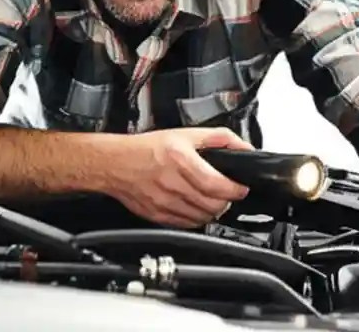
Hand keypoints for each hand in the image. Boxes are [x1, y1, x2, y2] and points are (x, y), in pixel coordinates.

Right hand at [106, 127, 251, 227]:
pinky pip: (187, 224)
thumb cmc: (147, 149)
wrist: (116, 164)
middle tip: (227, 193)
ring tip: (212, 199)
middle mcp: (172, 183)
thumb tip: (243, 147)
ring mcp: (164, 203)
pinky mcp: (158, 216)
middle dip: (227, 201)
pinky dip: (197, 218)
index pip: (217, 185)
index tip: (240, 187)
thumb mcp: (185, 134)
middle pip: (213, 205)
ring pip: (202, 218)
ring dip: (213, 211)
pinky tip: (196, 207)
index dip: (235, 190)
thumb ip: (218, 138)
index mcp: (180, 160)